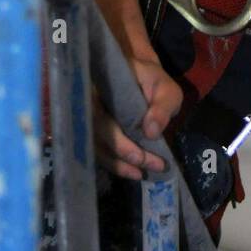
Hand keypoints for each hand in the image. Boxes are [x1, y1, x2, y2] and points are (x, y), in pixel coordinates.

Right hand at [92, 52, 183, 179]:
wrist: (139, 76)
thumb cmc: (152, 82)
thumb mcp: (164, 87)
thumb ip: (162, 105)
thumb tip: (151, 133)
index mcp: (101, 86)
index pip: (101, 118)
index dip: (119, 142)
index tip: (140, 157)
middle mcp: (86, 103)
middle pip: (97, 136)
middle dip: (124, 155)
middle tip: (149, 166)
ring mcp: (86, 117)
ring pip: (96, 147)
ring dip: (119, 164)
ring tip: (142, 173)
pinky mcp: (92, 130)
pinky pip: (98, 151)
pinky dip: (116, 164)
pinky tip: (134, 172)